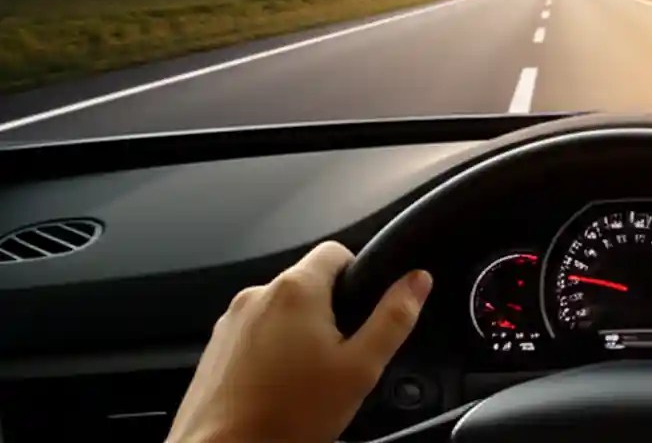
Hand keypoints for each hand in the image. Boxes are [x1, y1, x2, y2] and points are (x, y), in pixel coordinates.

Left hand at [167, 242, 432, 442]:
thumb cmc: (289, 416)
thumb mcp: (360, 368)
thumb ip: (394, 318)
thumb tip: (417, 281)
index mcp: (297, 290)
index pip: (336, 251)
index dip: (356, 276)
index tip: (360, 312)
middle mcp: (258, 295)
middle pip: (308, 284)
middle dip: (328, 313)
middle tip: (337, 359)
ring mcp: (232, 320)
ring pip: (281, 311)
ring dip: (297, 333)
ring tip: (304, 380)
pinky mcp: (216, 346)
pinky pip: (254, 333)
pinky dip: (269, 351)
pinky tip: (277, 387)